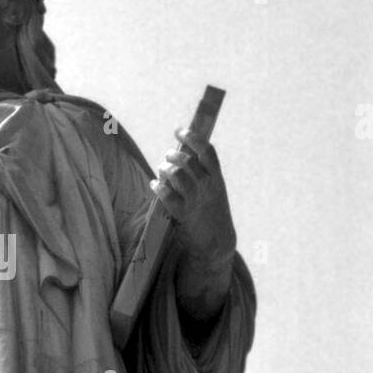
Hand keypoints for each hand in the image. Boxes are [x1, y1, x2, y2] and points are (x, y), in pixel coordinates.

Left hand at [150, 128, 236, 265]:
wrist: (216, 241)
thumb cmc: (213, 212)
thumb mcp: (216, 190)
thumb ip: (204, 173)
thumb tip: (184, 153)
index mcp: (217, 178)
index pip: (206, 150)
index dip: (192, 137)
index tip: (179, 131)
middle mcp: (207, 187)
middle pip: (187, 160)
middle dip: (172, 155)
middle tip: (167, 157)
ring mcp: (195, 200)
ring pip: (176, 175)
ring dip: (164, 169)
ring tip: (161, 171)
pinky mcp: (182, 214)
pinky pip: (166, 195)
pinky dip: (158, 186)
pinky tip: (155, 185)